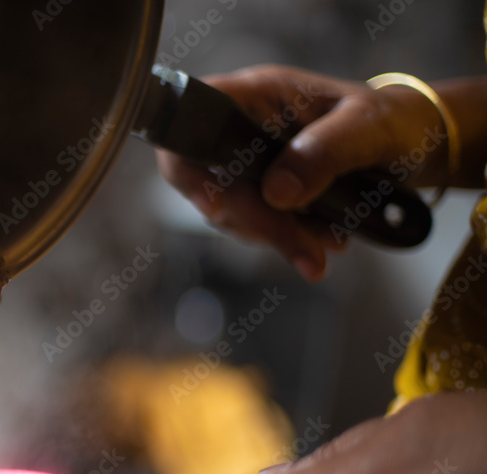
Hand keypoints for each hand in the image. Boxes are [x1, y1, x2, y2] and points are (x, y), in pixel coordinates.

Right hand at [157, 65, 443, 280]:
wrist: (410, 144)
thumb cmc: (389, 121)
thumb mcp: (368, 128)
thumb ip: (324, 152)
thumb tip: (277, 193)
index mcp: (258, 95)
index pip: (197, 123)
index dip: (190, 166)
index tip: (217, 206)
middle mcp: (242, 127)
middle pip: (210, 180)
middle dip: (254, 221)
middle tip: (305, 251)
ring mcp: (247, 162)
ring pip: (231, 211)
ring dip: (276, 236)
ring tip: (328, 241)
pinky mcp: (259, 192)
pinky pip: (254, 225)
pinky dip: (287, 239)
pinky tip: (323, 238)